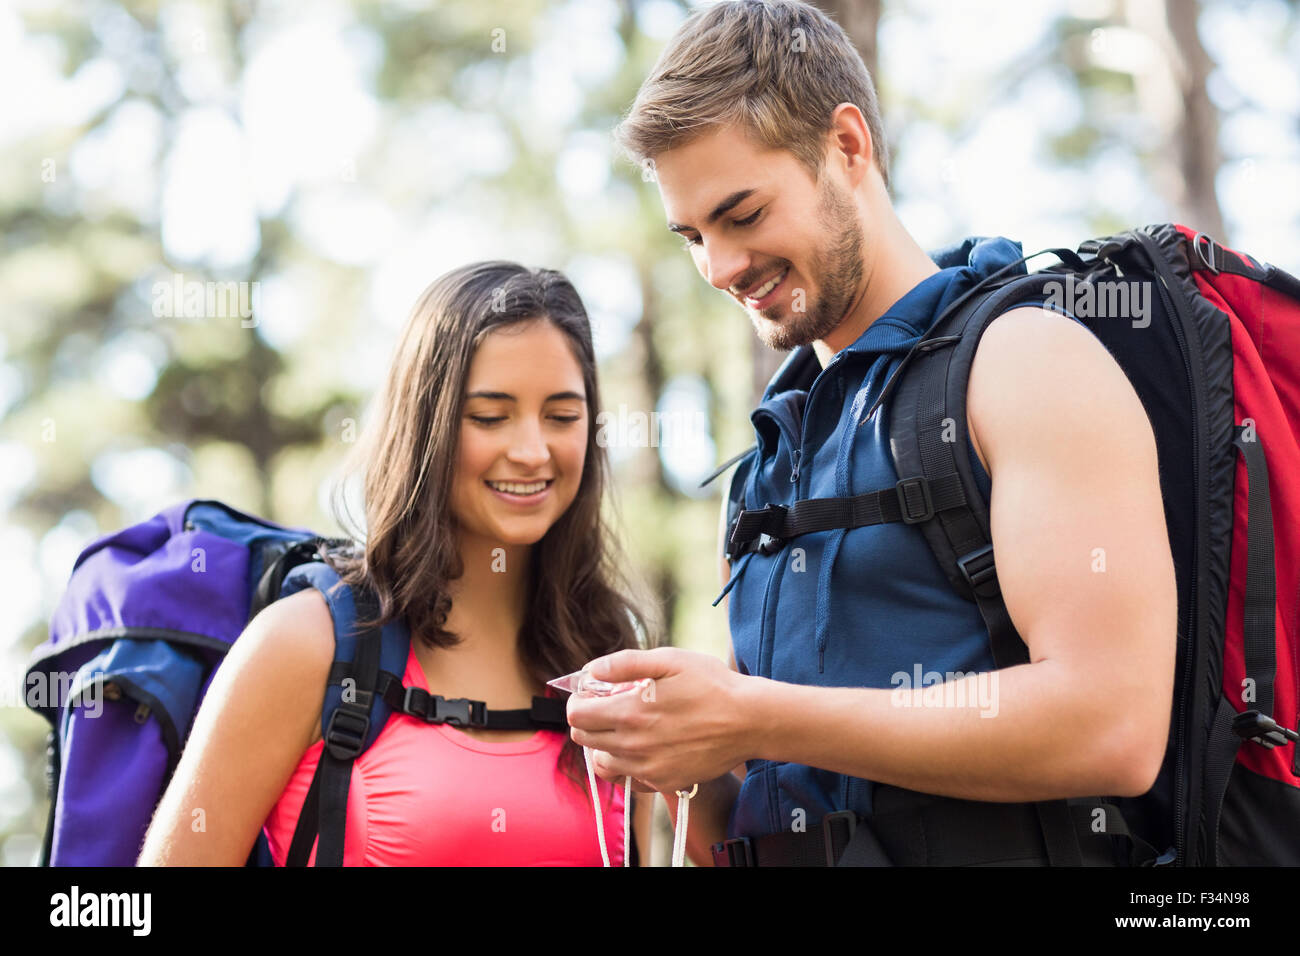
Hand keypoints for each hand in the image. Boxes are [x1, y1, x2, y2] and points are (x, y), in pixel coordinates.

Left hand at [566, 647, 749, 793]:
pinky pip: (630, 779)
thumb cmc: (712, 685)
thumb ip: (624, 663)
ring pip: (603, 763)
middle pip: (583, 739)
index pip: (576, 715)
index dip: (579, 700)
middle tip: (610, 706)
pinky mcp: (664, 783)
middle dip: (589, 720)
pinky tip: (647, 747)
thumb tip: (591, 669)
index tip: (593, 692)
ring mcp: (648, 769)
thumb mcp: (669, 660)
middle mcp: (633, 745)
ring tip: (627, 728)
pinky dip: (630, 765)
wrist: (750, 721)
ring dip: (606, 745)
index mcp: (629, 712)